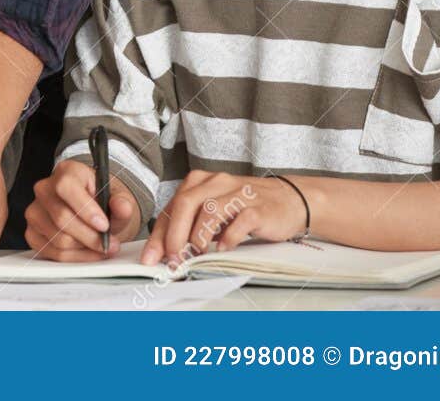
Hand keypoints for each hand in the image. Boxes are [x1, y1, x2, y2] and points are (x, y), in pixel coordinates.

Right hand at [25, 158, 140, 260]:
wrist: (93, 210)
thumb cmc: (103, 200)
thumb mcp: (118, 197)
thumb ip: (122, 202)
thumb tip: (122, 206)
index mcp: (66, 172)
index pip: (65, 187)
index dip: (85, 209)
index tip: (104, 225)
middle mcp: (45, 189)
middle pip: (62, 218)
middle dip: (90, 237)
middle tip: (110, 244)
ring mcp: (35, 211)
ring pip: (58, 239)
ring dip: (85, 249)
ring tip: (101, 247)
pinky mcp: (32, 232)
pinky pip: (52, 253)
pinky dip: (75, 257)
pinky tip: (87, 252)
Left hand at [142, 171, 306, 266]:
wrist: (288, 200)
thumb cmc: (244, 208)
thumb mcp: (212, 212)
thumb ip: (190, 225)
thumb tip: (165, 250)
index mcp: (199, 182)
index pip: (171, 207)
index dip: (159, 235)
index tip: (151, 257)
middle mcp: (216, 183)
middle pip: (185, 204)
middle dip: (174, 235)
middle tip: (172, 258)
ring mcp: (238, 193)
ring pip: (209, 211)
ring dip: (198, 237)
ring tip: (196, 254)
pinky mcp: (259, 208)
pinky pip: (240, 222)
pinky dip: (229, 238)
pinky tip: (223, 250)